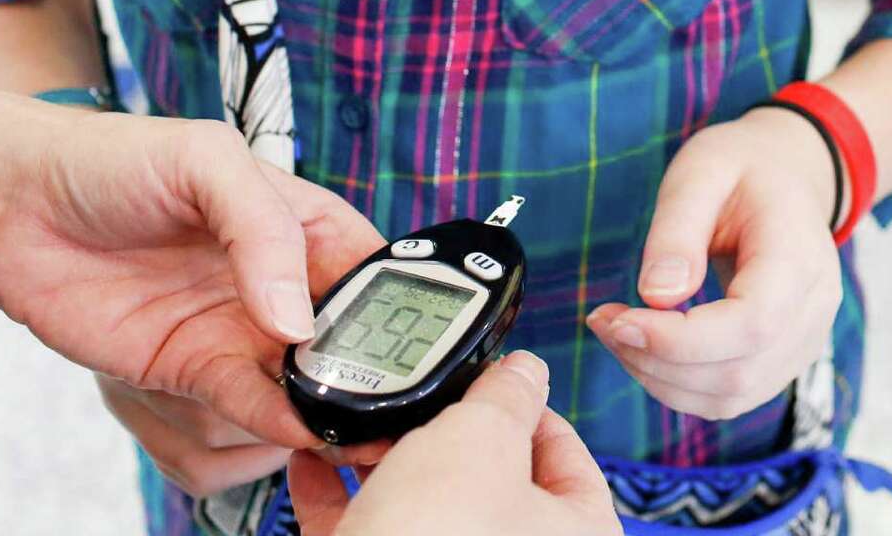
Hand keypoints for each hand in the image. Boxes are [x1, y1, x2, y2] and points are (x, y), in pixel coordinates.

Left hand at [0, 89, 390, 479]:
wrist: (15, 203)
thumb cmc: (116, 160)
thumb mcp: (208, 160)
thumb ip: (262, 230)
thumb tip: (298, 321)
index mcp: (307, 225)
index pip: (376, 274)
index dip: (401, 308)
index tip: (413, 342)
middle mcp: (284, 285)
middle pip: (349, 342)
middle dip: (369, 372)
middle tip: (388, 399)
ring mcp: (240, 332)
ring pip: (303, 387)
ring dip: (322, 406)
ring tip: (340, 419)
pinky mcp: (190, 370)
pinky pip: (245, 407)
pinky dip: (272, 423)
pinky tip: (293, 427)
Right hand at [288, 351, 618, 535]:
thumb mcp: (484, 437)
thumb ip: (507, 395)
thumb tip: (521, 372)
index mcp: (577, 532)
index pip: (567, 457)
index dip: (528, 409)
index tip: (492, 382)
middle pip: (488, 480)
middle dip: (442, 433)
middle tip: (419, 400)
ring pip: (424, 507)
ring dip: (384, 460)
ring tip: (356, 426)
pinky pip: (370, 531)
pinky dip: (341, 499)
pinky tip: (314, 462)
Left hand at [586, 109, 841, 419]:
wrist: (787, 176)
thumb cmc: (742, 167)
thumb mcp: (702, 170)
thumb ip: (678, 229)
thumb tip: (655, 296)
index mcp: (800, 255)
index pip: (752, 324)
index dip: (680, 340)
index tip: (617, 320)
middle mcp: (814, 309)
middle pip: (739, 372)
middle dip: (657, 361)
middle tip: (604, 321)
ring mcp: (806, 340)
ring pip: (732, 396)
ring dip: (661, 379)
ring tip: (618, 332)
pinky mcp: (784, 358)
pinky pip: (732, 396)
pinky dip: (679, 385)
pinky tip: (647, 347)